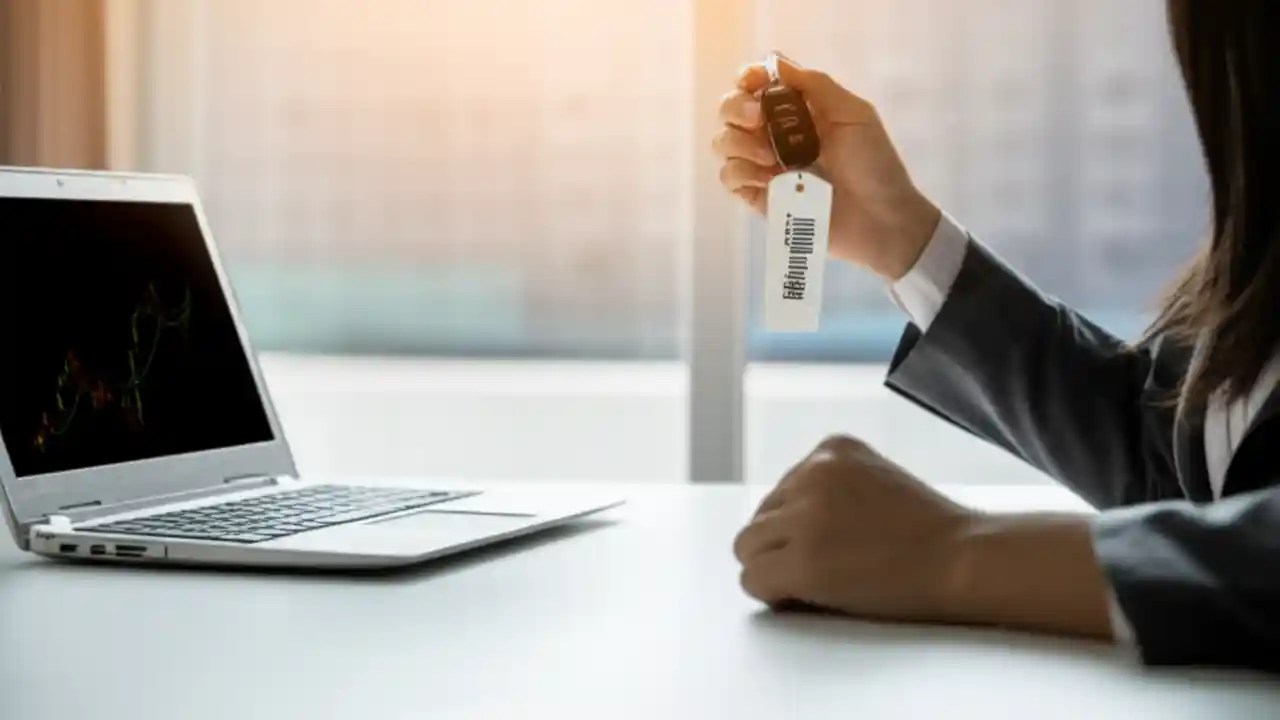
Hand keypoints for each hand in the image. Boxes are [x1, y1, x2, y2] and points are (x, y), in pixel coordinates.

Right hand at [712, 55, 941, 279]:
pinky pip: (730, 177)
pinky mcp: (760, 197)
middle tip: (758, 120)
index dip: (748, 77)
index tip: (752, 82)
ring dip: (739, 143)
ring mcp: (765, 166)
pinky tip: (766, 179)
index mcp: (798, 109)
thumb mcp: (853, 113)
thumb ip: (816, 85)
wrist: (879, 219)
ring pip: (724, 142)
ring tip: (771, 159)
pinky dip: (740, 171)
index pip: (758, 83)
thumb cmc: (874, 164)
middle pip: (731, 109)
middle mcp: (775, 133)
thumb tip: (775, 62)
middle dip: (736, 108)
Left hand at [734, 435, 1114, 638]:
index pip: (782, 492)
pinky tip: (809, 597)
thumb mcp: (872, 482)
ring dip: (775, 569)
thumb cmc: (929, 533)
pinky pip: (752, 580)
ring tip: (819, 583)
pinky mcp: (802, 560)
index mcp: (830, 449)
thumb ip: (827, 488)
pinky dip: (773, 595)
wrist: (966, 560)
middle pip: (760, 518)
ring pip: (747, 548)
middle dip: (784, 546)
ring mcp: (805, 516)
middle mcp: (811, 473)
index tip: (841, 543)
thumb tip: (773, 524)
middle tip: (829, 569)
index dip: (801, 527)